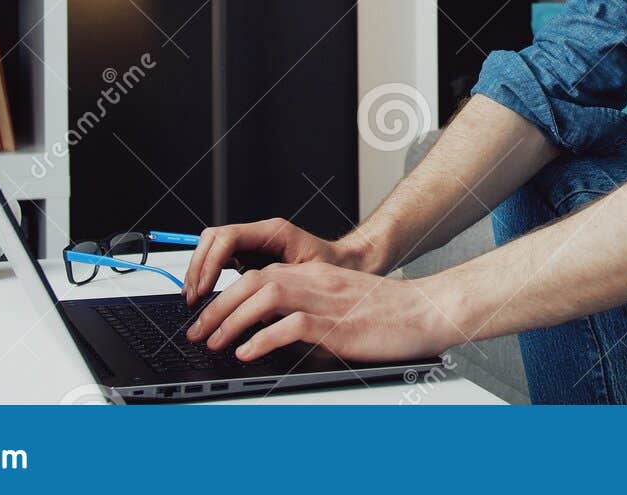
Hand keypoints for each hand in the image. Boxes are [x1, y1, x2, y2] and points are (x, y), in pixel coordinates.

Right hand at [181, 218, 371, 304]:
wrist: (349, 264)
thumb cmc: (335, 269)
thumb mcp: (309, 278)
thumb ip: (281, 287)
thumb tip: (253, 310)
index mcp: (273, 231)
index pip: (228, 237)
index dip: (210, 263)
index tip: (203, 290)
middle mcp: (259, 234)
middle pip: (213, 239)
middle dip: (198, 268)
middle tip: (193, 299)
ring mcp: (252, 243)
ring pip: (212, 248)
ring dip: (198, 272)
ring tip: (194, 301)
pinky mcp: (250, 256)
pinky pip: (219, 259)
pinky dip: (207, 276)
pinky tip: (205, 297)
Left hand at [184, 262, 457, 363]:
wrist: (428, 311)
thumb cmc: (391, 314)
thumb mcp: (343, 305)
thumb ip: (311, 310)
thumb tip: (273, 332)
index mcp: (317, 276)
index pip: (260, 274)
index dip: (228, 294)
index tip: (208, 316)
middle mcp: (317, 281)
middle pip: (254, 282)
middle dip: (219, 307)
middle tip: (198, 331)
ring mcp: (327, 300)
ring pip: (265, 296)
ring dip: (232, 320)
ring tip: (214, 342)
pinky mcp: (337, 324)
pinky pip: (290, 325)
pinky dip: (262, 339)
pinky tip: (247, 352)